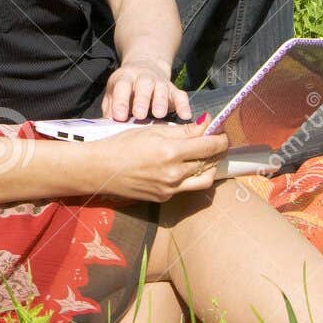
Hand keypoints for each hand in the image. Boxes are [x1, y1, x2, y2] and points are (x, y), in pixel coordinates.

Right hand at [89, 122, 228, 202]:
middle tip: (217, 140)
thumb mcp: (153, 130)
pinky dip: (192, 176)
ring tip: (205, 156)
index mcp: (171, 152)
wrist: (100, 170)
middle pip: (211, 162)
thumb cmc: (123, 144)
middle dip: (218, 150)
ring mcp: (170, 189)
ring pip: (205, 179)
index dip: (221, 137)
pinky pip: (187, 187)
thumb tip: (206, 124)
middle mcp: (174, 174)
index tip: (222, 131)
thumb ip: (183, 130)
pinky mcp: (165, 198)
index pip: (210, 146)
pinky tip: (185, 166)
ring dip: (210, 167)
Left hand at [103, 57, 191, 121]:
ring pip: (161, 89)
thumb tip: (106, 125)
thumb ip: (110, 108)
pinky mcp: (174, 89)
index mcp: (125, 77)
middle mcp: (143, 78)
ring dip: (161, 102)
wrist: (145, 65)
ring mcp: (160, 83)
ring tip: (159, 115)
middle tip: (140, 115)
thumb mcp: (113, 93)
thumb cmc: (125, 87)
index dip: (120, 101)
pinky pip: (180, 96)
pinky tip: (185, 115)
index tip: (119, 116)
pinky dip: (183, 105)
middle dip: (142, 100)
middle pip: (143, 86)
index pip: (122, 87)